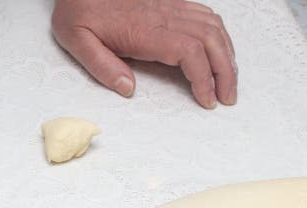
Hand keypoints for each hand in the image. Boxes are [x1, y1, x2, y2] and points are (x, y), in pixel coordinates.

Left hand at [51, 0, 236, 108]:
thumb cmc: (78, 11)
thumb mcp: (78, 42)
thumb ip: (102, 66)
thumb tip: (128, 89)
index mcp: (144, 30)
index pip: (188, 52)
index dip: (204, 77)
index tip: (207, 100)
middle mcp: (164, 15)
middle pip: (210, 40)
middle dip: (225, 71)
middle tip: (228, 97)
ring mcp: (170, 6)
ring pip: (213, 26)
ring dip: (227, 54)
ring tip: (228, 81)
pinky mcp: (170, 2)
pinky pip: (204, 15)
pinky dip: (219, 35)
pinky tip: (219, 51)